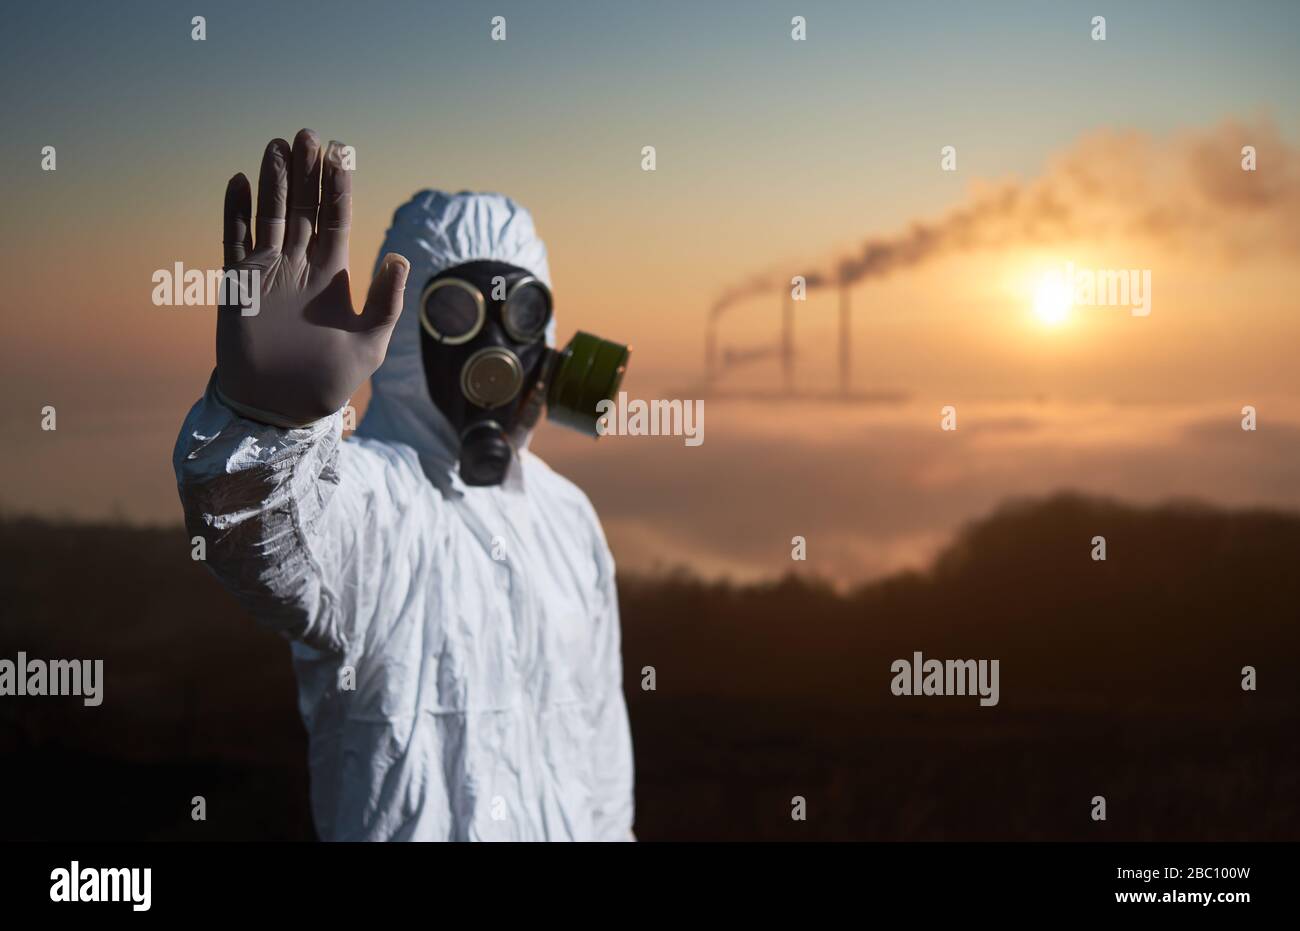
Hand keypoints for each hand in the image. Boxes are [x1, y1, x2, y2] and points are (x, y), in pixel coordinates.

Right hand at [216, 129, 408, 425]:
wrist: (280, 409)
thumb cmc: (327, 382)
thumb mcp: (370, 344)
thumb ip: (386, 302)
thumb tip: (398, 257)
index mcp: (332, 278)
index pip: (336, 220)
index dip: (337, 187)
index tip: (341, 153)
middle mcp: (299, 268)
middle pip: (304, 209)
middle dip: (307, 173)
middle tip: (309, 133)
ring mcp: (268, 274)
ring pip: (271, 215)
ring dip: (275, 181)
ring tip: (278, 145)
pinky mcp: (239, 285)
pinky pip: (235, 241)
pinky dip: (236, 212)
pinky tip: (239, 182)